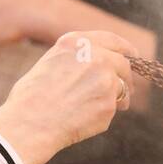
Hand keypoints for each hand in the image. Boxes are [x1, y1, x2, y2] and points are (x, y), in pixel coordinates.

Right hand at [0, 30, 138, 163]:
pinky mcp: (110, 103)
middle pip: (123, 63)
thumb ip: (78, 59)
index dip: (126, 49)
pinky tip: (84, 120)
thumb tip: (101, 65)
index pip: (112, 40)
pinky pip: (114, 107)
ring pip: (122, 87)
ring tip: (94, 110)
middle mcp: (95, 56)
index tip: (133, 56)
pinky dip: (104, 114)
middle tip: (125, 90)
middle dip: (125, 77)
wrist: (29, 123)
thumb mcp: (51, 63)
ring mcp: (105, 79)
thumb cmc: (31, 98)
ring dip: (117, 98)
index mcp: (77, 42)